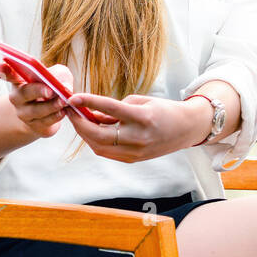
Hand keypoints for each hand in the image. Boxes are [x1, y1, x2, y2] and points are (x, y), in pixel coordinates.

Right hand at [0, 61, 73, 138]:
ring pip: (36, 111)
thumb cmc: (52, 87)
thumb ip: (60, 75)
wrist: (52, 111)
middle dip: (37, 91)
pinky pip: (44, 122)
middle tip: (50, 90)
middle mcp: (17, 97)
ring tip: (62, 101)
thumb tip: (63, 85)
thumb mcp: (58, 75)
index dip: (0, 71)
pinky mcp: (34, 126)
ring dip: (51, 106)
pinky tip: (63, 111)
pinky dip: (55, 116)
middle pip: (24, 93)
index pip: (7, 73)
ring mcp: (23, 113)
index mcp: (20, 80)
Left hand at [62, 91, 207, 163]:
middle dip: (79, 123)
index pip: (110, 109)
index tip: (73, 97)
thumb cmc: (164, 110)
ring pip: (98, 147)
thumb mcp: (141, 101)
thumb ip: (115, 108)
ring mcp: (135, 151)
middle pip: (98, 135)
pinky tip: (93, 131)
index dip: (89, 102)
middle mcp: (138, 137)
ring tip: (80, 120)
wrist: (186, 128)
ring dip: (85, 134)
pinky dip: (96, 142)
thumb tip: (91, 113)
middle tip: (70, 111)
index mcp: (143, 117)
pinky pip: (107, 152)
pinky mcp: (133, 159)